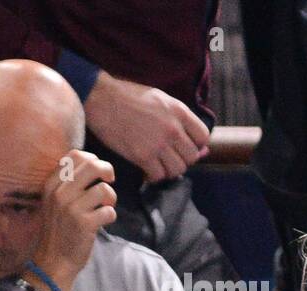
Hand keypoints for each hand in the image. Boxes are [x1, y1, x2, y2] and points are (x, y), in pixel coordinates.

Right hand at [27, 149, 116, 290]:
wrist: (52, 262)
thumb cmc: (57, 230)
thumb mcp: (54, 202)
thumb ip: (67, 183)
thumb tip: (93, 163)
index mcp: (50, 185)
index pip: (74, 156)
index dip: (92, 158)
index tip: (97, 172)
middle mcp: (59, 194)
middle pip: (92, 165)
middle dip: (107, 170)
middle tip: (109, 181)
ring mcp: (71, 209)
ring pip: (104, 189)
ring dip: (110, 199)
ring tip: (104, 208)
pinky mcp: (84, 224)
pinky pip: (109, 211)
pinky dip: (110, 216)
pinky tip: (102, 223)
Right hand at [84, 74, 209, 183]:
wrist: (103, 100)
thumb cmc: (129, 97)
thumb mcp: (161, 100)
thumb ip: (179, 119)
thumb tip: (200, 146)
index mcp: (179, 111)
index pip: (203, 137)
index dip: (195, 145)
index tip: (183, 147)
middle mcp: (173, 129)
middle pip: (192, 157)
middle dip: (182, 160)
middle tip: (169, 159)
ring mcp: (158, 144)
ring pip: (177, 169)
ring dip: (169, 171)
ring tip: (159, 166)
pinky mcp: (141, 156)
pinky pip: (158, 176)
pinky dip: (154, 177)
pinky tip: (147, 171)